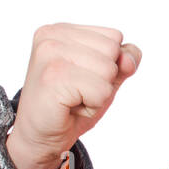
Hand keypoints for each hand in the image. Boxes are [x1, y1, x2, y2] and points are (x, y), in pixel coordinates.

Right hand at [6, 23, 140, 168]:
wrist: (39, 138)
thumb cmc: (70, 106)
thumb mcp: (104, 78)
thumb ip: (122, 61)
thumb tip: (129, 59)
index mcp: (61, 29)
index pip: (114, 37)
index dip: (107, 65)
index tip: (80, 79)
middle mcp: (52, 35)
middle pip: (113, 51)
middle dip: (103, 79)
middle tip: (76, 92)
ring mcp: (50, 54)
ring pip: (109, 70)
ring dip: (98, 94)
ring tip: (72, 100)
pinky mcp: (53, 76)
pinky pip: (101, 91)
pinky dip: (92, 106)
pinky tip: (69, 108)